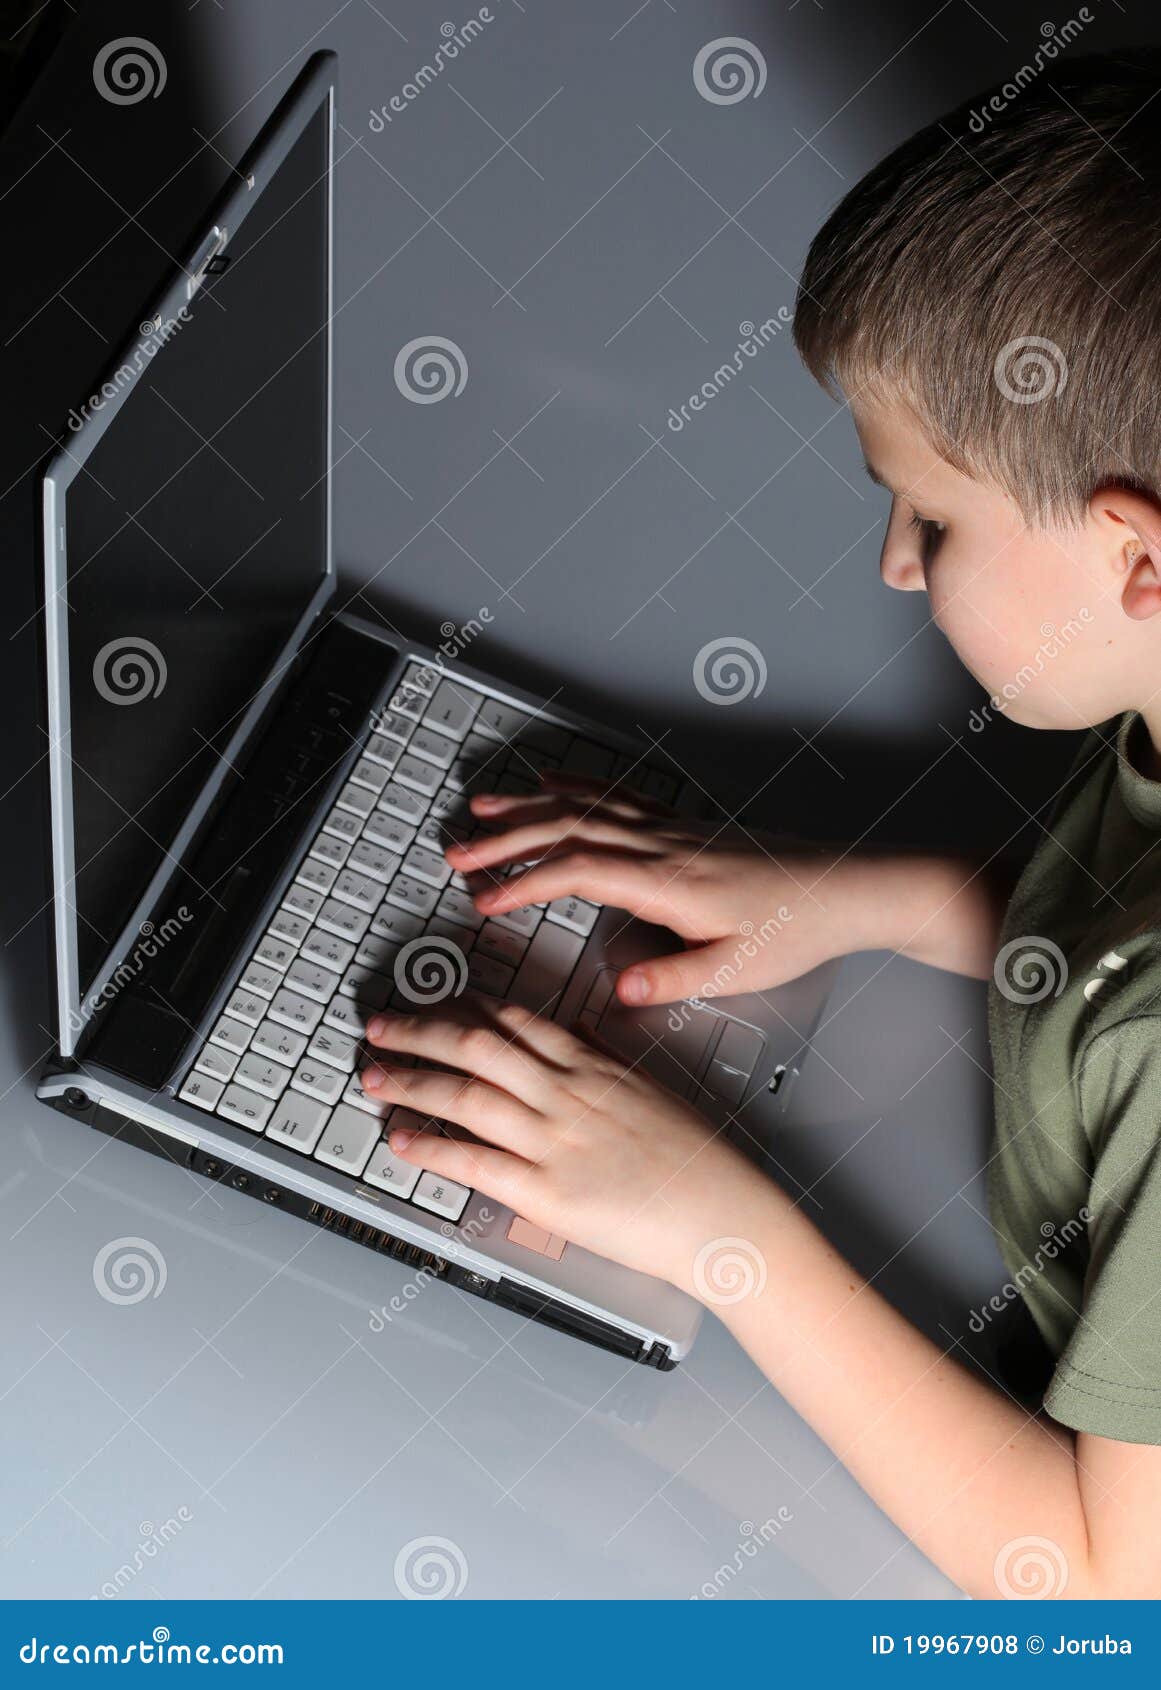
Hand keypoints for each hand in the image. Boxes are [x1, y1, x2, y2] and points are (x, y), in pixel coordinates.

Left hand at [362, 994, 763, 1294]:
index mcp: (593, 1067)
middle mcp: (568, 1094)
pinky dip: (429, 1149)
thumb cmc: (697, 1161)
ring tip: (373, 1077)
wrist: (723, 1216)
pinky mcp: (547, 1194)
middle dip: (419, 1032)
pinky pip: (473, 1162)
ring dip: (410, 1083)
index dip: (463, 1008)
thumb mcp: (651, 1090)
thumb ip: (605, 1061)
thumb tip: (577, 1034)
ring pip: (464, 1096)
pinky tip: (400, 1141)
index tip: (430, 1002)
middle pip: (476, 1047)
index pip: (515, 1022)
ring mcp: (555, 1142)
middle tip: (379, 1028)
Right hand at [446, 771, 859, 1006]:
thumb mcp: (736, 971)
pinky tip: (550, 783)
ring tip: (480, 811)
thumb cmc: (794, 931)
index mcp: (668, 883)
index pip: (577, 870)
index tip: (482, 899)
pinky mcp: (684, 825)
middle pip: (567, 828)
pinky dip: (575, 786)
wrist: (844, 888)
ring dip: (528, 807)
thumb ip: (672, 977)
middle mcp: (662, 846)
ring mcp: (671, 829)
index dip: (523, 883)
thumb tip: (617, 986)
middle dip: (504, 840)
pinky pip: (618, 795)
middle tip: (456, 854)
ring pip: (586, 805)